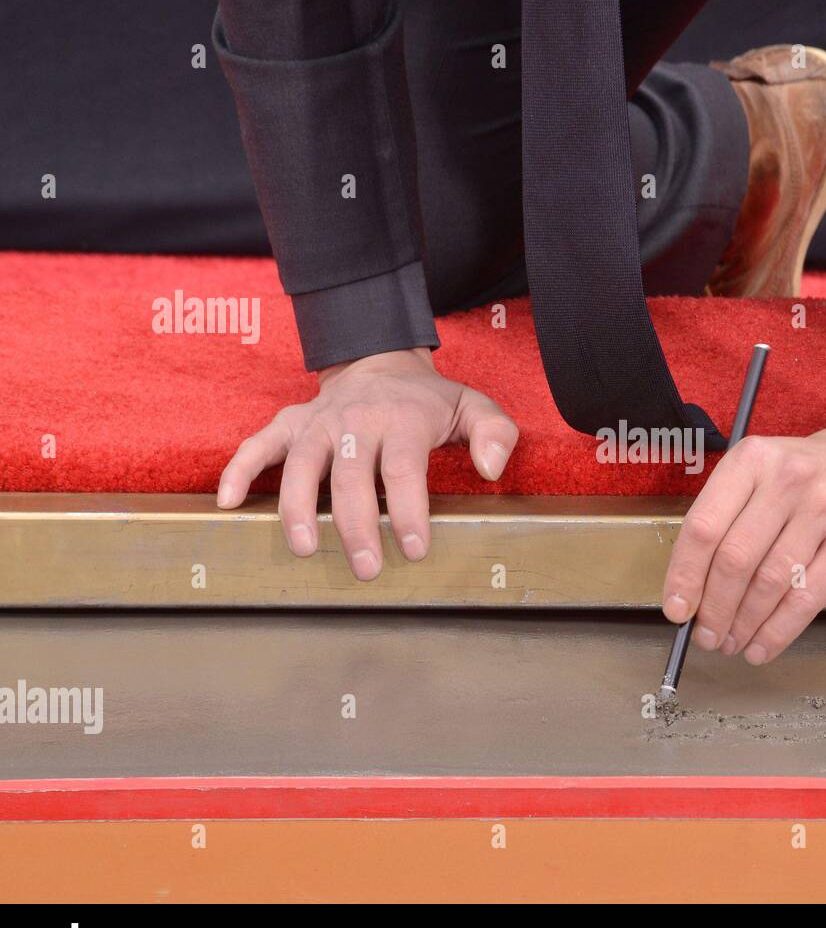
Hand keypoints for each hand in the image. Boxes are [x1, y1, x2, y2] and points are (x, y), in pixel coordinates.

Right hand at [216, 347, 517, 579]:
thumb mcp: (472, 406)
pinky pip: (258, 445)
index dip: (407, 511)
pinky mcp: (289, 423)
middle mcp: (355, 419)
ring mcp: (318, 422)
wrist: (379, 358)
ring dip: (298, 508)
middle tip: (366, 569)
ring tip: (303, 548)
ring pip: (301, 465)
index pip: (402, 469)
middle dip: (356, 525)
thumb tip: (492, 467)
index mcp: (401, 419)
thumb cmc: (428, 400)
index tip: (413, 549)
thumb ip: (495, 433)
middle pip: (350, 475)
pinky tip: (228, 504)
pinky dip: (239, 470)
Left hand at [661, 404, 825, 663]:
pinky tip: (763, 645)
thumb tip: (693, 586)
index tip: (677, 610)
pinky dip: (779, 630)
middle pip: (735, 560)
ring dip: (744, 624)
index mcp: (752, 461)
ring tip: (732, 642)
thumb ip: (729, 517)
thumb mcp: (763, 470)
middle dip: (714, 610)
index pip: (704, 527)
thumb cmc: (812, 471)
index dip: (684, 576)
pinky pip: (807, 597)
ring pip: (770, 583)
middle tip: (706, 635)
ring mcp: (825, 509)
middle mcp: (787, 480)